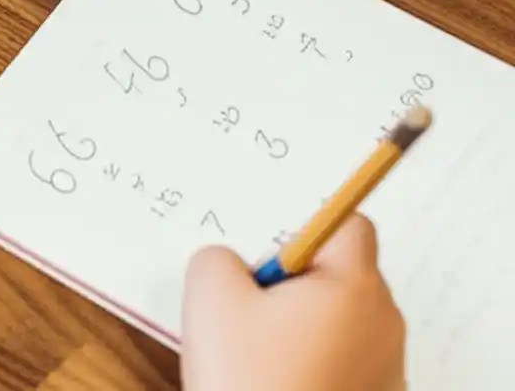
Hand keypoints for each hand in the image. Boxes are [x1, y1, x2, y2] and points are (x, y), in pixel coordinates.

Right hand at [181, 214, 405, 390]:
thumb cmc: (248, 381)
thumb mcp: (210, 299)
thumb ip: (217, 258)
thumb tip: (230, 263)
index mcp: (352, 286)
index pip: (348, 223)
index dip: (305, 227)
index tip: (267, 256)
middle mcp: (383, 322)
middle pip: (342, 274)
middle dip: (295, 282)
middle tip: (249, 307)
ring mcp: (387, 368)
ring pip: (341, 320)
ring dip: (303, 326)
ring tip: (257, 355)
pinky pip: (345, 363)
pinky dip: (314, 365)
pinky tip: (276, 383)